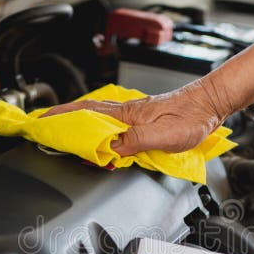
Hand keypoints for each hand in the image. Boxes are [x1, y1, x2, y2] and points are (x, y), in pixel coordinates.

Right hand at [42, 80, 230, 156]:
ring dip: (79, 123)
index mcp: (127, 115)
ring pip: (99, 118)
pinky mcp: (144, 120)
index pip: (86, 115)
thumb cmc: (192, 118)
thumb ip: (134, 142)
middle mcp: (127, 113)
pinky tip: (98, 134)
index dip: (62, 118)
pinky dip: (98, 127)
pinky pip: (113, 123)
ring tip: (63, 132)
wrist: (211, 104)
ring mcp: (135, 115)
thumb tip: (110, 149)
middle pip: (87, 114)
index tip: (42, 123)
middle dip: (63, 119)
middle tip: (43, 126)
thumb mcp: (163, 136)